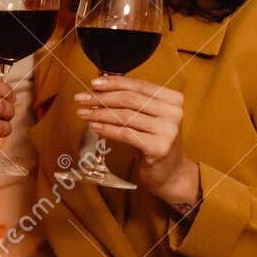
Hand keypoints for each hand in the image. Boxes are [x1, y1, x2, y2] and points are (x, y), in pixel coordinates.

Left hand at [76, 75, 199, 208]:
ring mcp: (168, 131)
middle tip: (82, 99)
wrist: (169, 173)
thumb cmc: (153, 141)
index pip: (139, 85)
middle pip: (130, 99)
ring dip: (100, 113)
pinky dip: (107, 129)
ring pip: (125, 116)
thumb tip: (99, 87)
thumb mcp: (146, 117)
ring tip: (83, 113)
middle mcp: (174, 113)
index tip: (93, 83)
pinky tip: (95, 126)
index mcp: (173, 99)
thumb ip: (130, 101)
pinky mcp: (159, 148)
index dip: (114, 82)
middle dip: (102, 98)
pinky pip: (126, 134)